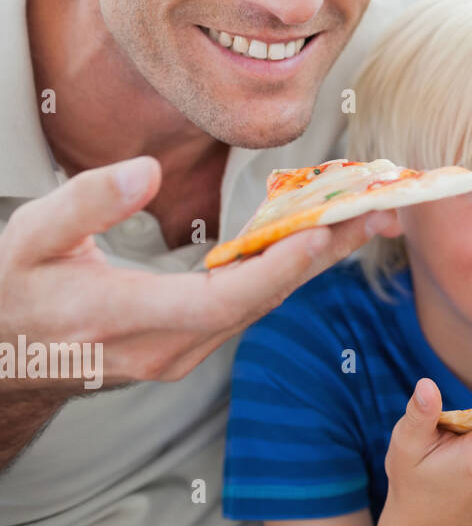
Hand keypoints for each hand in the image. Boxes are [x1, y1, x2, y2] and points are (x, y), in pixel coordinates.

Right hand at [0, 155, 399, 392]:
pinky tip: (317, 239)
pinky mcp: (186, 347)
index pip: (225, 299)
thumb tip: (144, 171)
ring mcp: (179, 353)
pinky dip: (287, 270)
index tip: (327, 230)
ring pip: (263, 305)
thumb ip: (84, 204)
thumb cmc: (12, 291)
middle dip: (325, 254)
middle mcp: (166, 349)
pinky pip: (249, 307)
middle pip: (263, 301)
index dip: (280, 266)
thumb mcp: (30, 240)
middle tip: (380, 211)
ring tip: (367, 217)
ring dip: (317, 261)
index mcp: (126, 320)